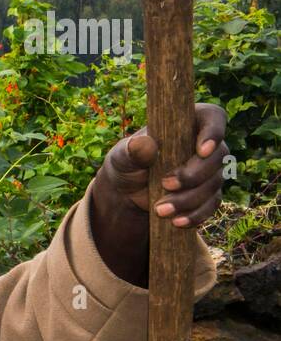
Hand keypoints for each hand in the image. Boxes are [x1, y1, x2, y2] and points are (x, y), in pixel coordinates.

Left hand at [95, 103, 228, 228]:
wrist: (128, 190)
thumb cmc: (127, 162)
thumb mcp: (123, 155)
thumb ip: (132, 150)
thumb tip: (145, 145)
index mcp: (189, 122)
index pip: (214, 118)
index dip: (213, 133)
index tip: (201, 150)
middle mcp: (206, 145)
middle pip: (218, 157)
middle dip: (193, 174)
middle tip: (166, 184)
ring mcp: (211, 171)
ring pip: (213, 184)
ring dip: (189, 199)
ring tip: (160, 210)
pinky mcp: (209, 193)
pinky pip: (211, 205)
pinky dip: (195, 215)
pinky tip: (177, 222)